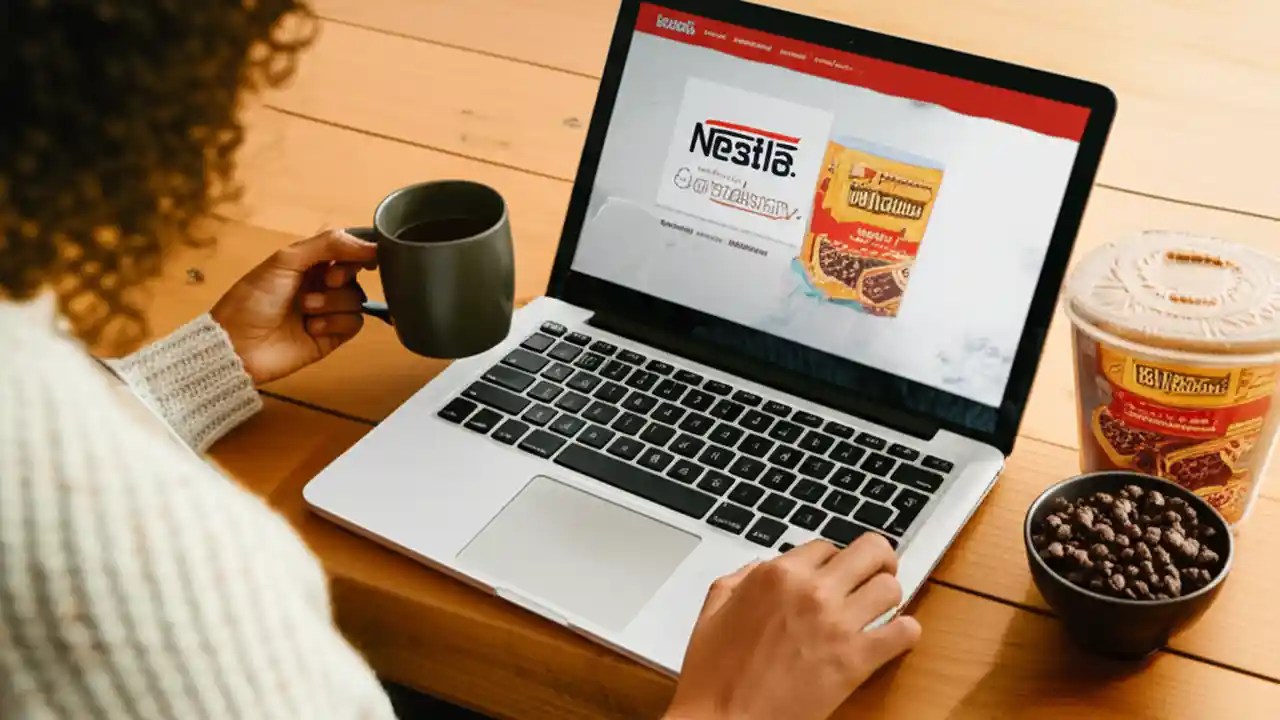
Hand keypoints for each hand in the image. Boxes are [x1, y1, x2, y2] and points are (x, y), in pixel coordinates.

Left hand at [211, 229, 376, 384]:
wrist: (239, 345)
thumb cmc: (255, 297)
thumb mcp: (286, 260)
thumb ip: (328, 245)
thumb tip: (373, 244)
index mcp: (309, 264)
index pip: (347, 251)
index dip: (359, 252)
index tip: (365, 256)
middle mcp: (321, 285)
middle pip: (355, 275)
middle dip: (342, 277)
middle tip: (326, 281)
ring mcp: (328, 312)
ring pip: (356, 299)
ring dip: (331, 303)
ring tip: (305, 310)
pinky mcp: (334, 337)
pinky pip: (354, 323)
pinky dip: (335, 323)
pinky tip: (312, 328)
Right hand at [664, 536, 920, 719]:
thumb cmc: (713, 675)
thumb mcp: (713, 611)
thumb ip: (739, 579)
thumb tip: (761, 568)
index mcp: (776, 574)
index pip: (827, 546)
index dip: (835, 561)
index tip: (839, 574)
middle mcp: (811, 590)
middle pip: (871, 550)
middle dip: (879, 560)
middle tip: (878, 574)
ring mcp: (837, 624)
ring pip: (891, 587)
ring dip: (890, 596)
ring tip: (882, 609)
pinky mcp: (856, 660)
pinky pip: (904, 631)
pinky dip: (905, 631)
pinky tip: (893, 637)